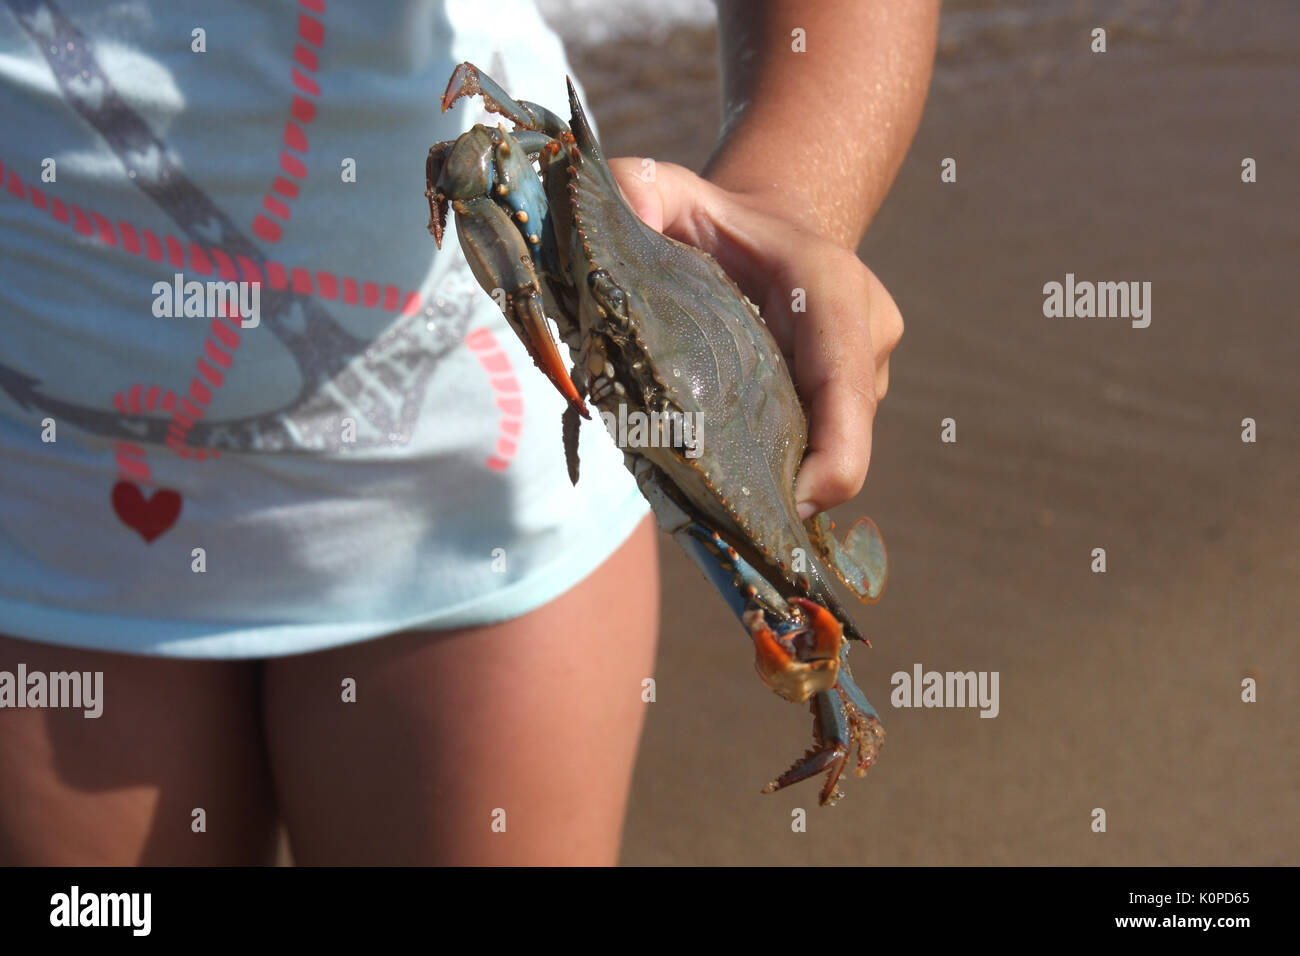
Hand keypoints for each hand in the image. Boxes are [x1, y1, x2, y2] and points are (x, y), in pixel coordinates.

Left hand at [609, 159, 903, 517]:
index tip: (784, 505)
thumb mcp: (667, 189)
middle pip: (844, 439)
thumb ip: (638, 192)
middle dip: (791, 484)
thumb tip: (624, 216)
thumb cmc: (713, 217)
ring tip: (719, 482)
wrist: (769, 226)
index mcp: (830, 289)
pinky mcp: (853, 399)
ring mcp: (867, 372)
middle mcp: (866, 335)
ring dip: (782, 473)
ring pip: (831, 449)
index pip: (845, 389)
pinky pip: (822, 446)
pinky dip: (782, 465)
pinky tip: (734, 472)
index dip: (830, 464)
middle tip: (724, 511)